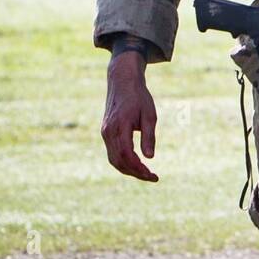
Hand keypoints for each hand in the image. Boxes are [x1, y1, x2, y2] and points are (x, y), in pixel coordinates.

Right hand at [101, 50, 158, 180]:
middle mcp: (108, 132)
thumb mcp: (149, 115)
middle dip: (135, 173)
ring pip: (114, 159)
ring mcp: (105, 132)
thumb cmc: (139, 97)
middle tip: (152, 177)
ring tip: (145, 174)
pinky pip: (112, 153)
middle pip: (119, 161)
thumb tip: (150, 157)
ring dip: (129, 170)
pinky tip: (136, 165)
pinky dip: (123, 162)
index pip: (127, 155)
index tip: (153, 175)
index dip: (139, 169)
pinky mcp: (106, 132)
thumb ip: (149, 136)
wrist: (122, 81)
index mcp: (120, 126)